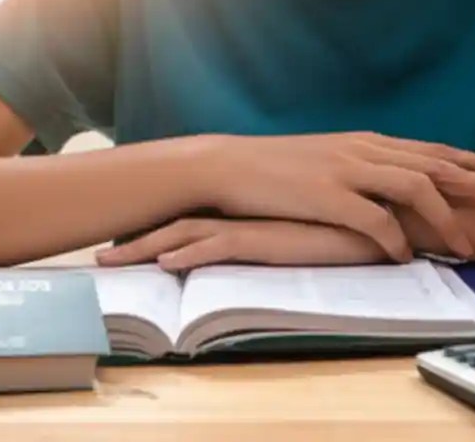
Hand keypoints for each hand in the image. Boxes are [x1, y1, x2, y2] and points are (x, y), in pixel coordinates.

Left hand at [95, 218, 388, 271]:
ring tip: (108, 261)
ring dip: (144, 247)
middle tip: (98, 255)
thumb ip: (279, 236)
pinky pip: (217, 246)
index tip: (120, 239)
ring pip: (185, 232)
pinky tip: (164, 263)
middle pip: (173, 221)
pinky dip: (187, 254)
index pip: (189, 216)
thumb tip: (256, 246)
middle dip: (134, 239)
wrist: (375, 215)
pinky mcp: (265, 237)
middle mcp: (240, 213)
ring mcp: (250, 223)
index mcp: (245, 211)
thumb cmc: (342, 224)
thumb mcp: (300, 232)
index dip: (153, 228)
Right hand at [196, 132, 474, 262]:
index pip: (434, 151)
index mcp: (368, 144)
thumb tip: (395, 190)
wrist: (227, 165)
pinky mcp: (325, 195)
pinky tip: (407, 255)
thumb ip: (364, 172)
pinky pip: (372, 219)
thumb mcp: (329, 162)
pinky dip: (394, 238)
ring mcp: (346, 171)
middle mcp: (365, 151)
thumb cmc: (277, 170)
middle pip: (438, 164)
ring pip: (414, 187)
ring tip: (469, 245)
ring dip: (446, 217)